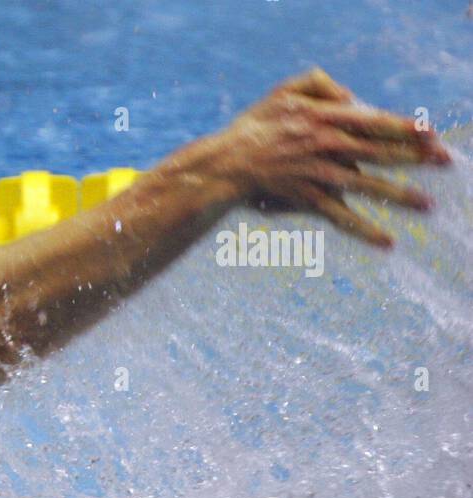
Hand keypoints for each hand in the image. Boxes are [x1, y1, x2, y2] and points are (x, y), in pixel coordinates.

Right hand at [206, 68, 449, 246]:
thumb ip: (319, 84)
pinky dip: (364, 229)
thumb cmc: (253, 125)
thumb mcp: (283, 91)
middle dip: (415, 158)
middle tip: (445, 164)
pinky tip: (386, 241)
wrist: (224, 163)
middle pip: (379, 152)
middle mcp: (326, 146)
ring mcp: (318, 174)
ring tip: (427, 206)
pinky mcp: (307, 199)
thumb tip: (353, 97)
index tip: (431, 134)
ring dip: (399, 196)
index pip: (373, 121)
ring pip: (367, 186)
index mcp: (323, 118)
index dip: (404, 127)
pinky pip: (341, 216)